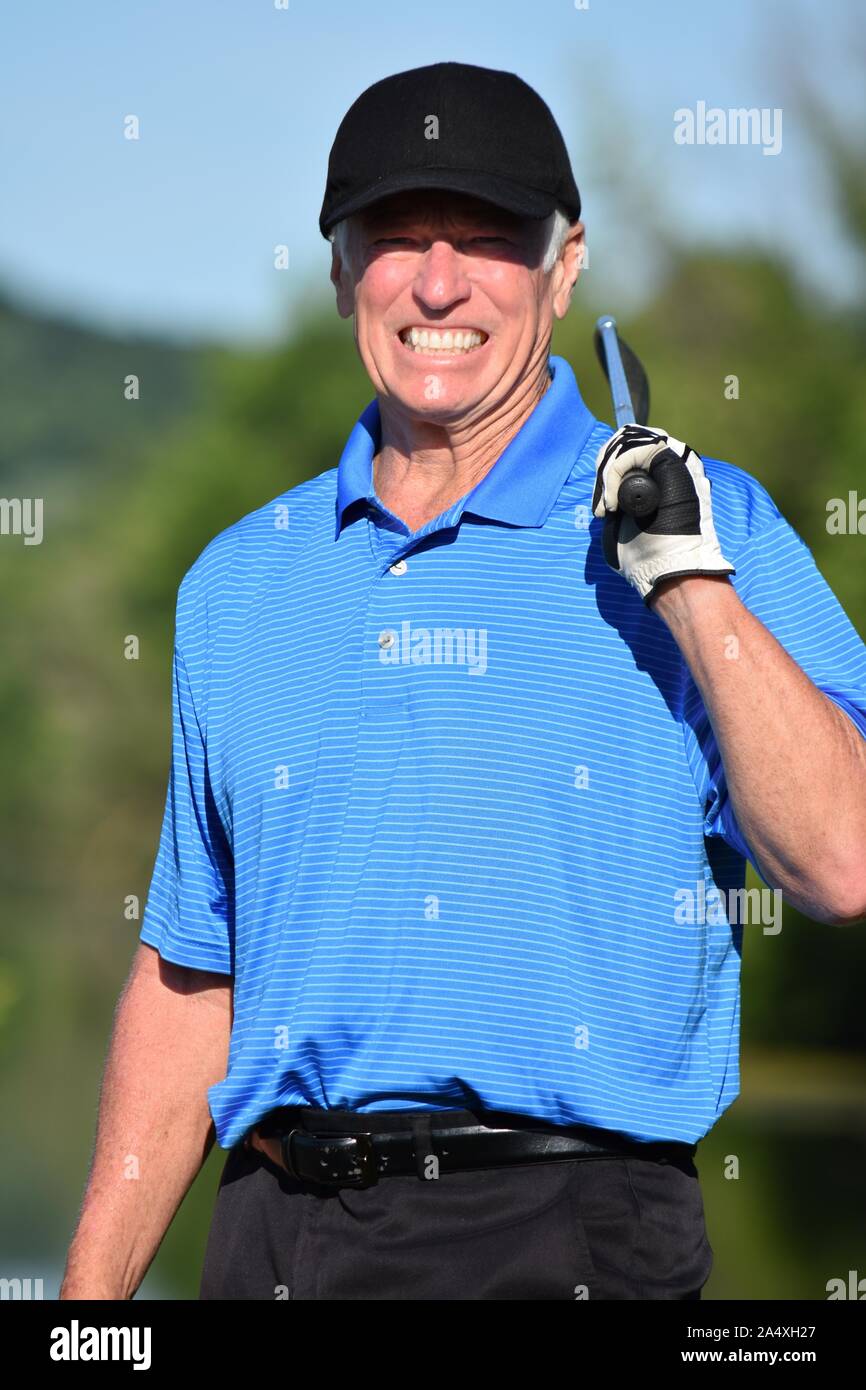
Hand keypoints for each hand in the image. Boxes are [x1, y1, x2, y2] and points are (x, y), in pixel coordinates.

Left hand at [591, 424, 734, 603]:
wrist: (666, 566)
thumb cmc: (644, 552)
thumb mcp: (621, 520)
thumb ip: (616, 497)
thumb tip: (603, 479)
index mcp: (658, 473)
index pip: (625, 445)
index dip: (606, 466)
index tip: (601, 504)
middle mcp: (667, 462)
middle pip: (623, 437)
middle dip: (603, 468)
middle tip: (603, 505)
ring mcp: (673, 459)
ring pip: (626, 440)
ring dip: (607, 475)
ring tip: (608, 508)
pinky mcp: (673, 460)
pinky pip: (633, 450)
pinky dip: (614, 474)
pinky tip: (614, 504)